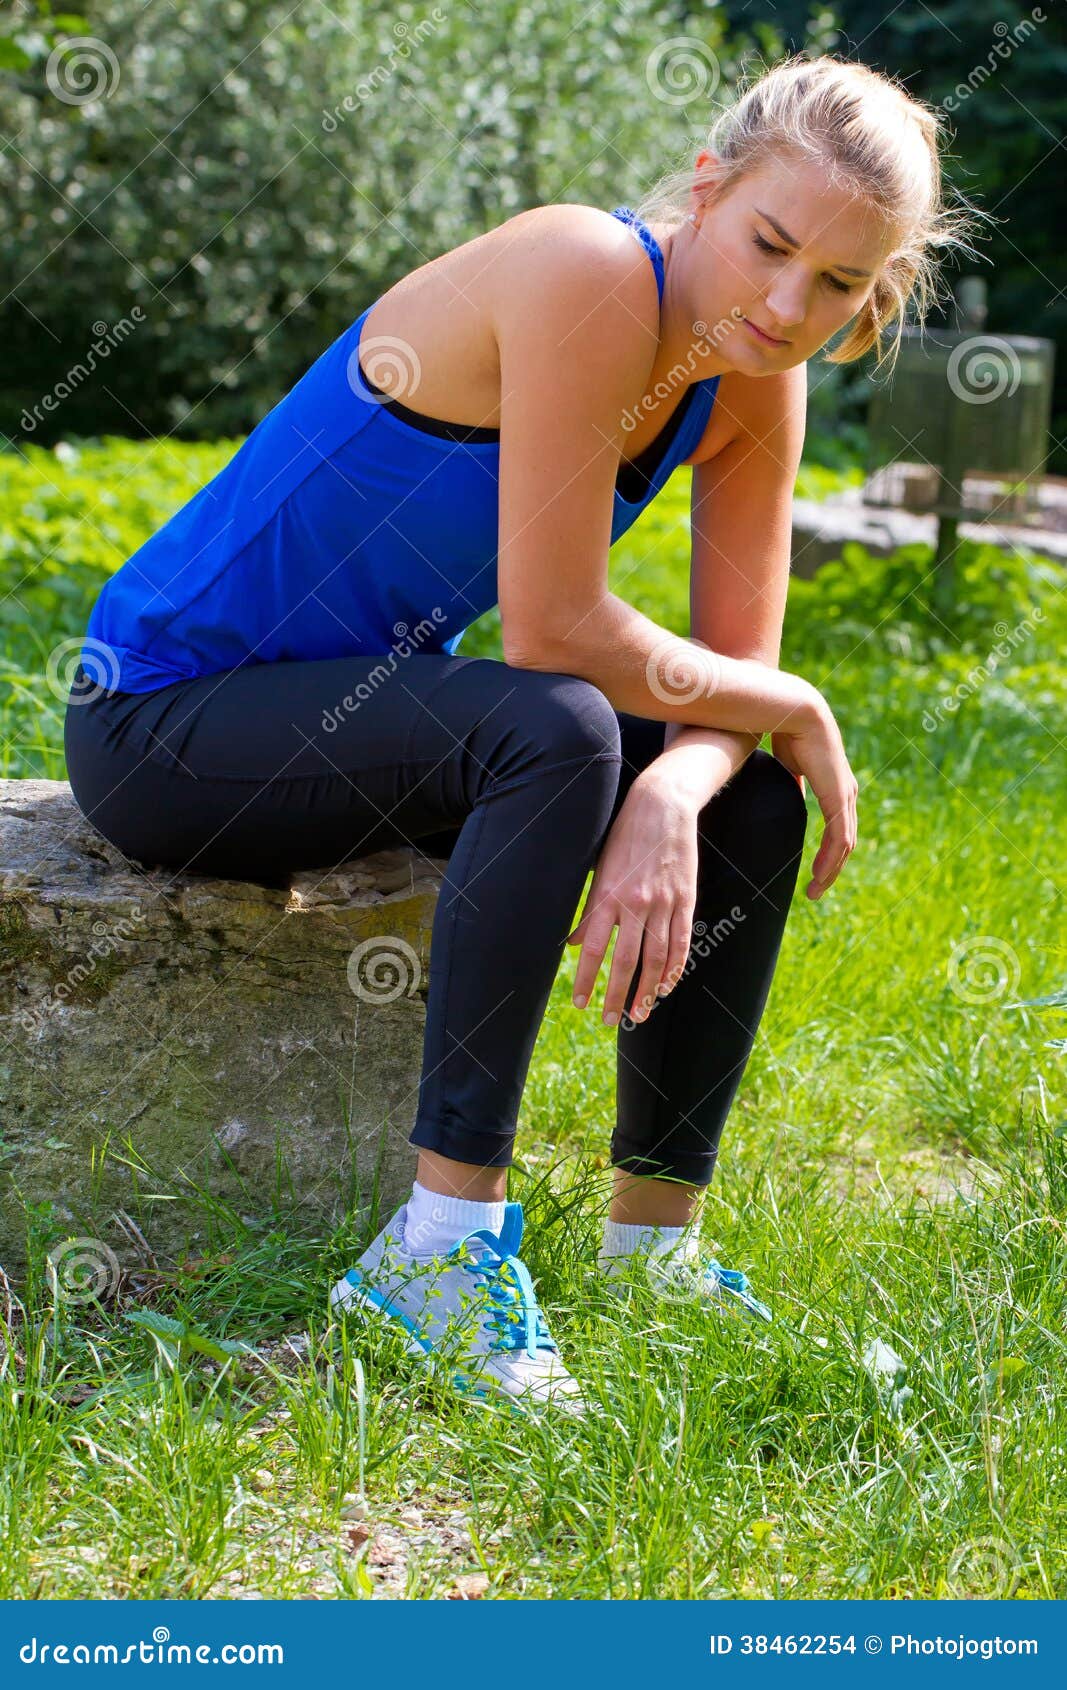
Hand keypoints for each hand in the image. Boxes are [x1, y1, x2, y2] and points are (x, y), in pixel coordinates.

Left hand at [566, 775, 699, 1024]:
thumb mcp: (599, 870)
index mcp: (608, 896)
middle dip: (617, 995)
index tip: (581, 1004)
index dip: (588, 980)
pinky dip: (674, 968)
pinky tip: (665, 986)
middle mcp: (635, 903)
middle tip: (610, 1021)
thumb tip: (577, 944)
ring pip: (656, 958)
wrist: (662, 806)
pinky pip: (680, 942)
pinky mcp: (686, 900)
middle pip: (626, 961)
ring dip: (646, 991)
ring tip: (639, 1014)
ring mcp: (663, 903)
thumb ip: (590, 910)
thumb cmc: (624, 837)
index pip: (595, 949)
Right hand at [770, 693, 856, 899]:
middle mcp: (846, 792)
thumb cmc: (785, 729)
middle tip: (816, 891)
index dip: (828, 852)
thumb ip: (792, 781)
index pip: (838, 827)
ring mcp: (845, 796)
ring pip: (843, 845)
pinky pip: (837, 839)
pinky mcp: (838, 798)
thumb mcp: (787, 764)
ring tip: (816, 891)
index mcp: (835, 784)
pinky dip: (830, 862)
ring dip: (831, 871)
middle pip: (844, 841)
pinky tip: (820, 877)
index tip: (815, 872)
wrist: (793, 710)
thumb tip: (786, 791)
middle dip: (831, 869)